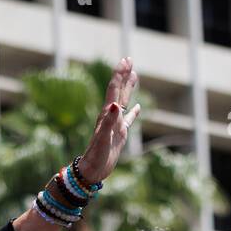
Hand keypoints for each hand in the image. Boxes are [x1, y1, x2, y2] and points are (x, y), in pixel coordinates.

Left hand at [76, 57, 141, 184]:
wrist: (92, 170)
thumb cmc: (96, 156)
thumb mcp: (103, 138)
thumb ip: (109, 121)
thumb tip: (116, 105)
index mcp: (107, 114)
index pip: (114, 89)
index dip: (119, 74)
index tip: (125, 60)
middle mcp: (111, 116)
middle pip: (119, 91)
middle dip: (124, 75)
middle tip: (129, 59)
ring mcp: (116, 124)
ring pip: (125, 101)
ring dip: (129, 88)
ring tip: (134, 75)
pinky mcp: (120, 134)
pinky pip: (129, 120)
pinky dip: (134, 112)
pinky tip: (138, 107)